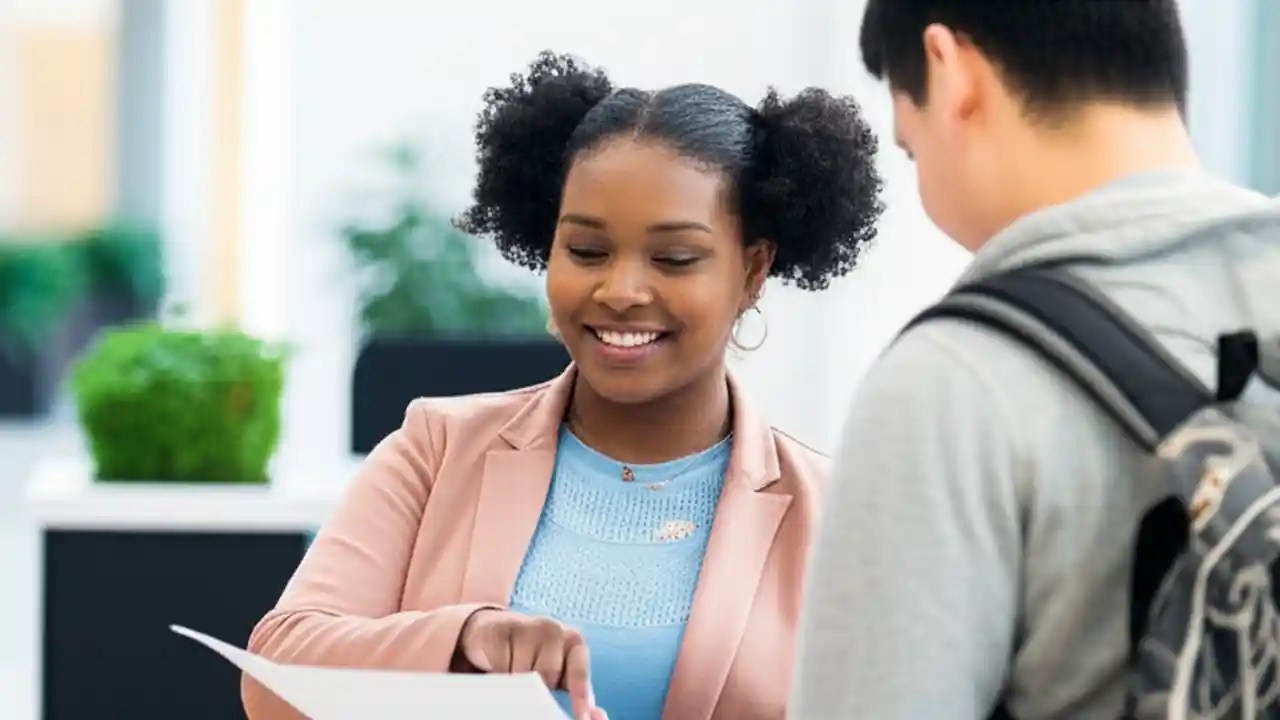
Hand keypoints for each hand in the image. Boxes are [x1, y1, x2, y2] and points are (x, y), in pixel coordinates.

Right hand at [453, 609, 605, 719]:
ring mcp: (525, 627)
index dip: (581, 696)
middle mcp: (552, 629)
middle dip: (540, 688)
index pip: (579, 672)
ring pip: (522, 673)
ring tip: (511, 672)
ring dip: (515, 681)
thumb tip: (598, 717)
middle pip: (548, 675)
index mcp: (573, 641)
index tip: (583, 718)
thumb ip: (578, 693)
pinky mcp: (498, 632)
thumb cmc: (533, 656)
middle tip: (531, 687)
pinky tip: (496, 666)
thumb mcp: (559, 673)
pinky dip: (497, 674)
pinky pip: (500, 667)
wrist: (494, 629)